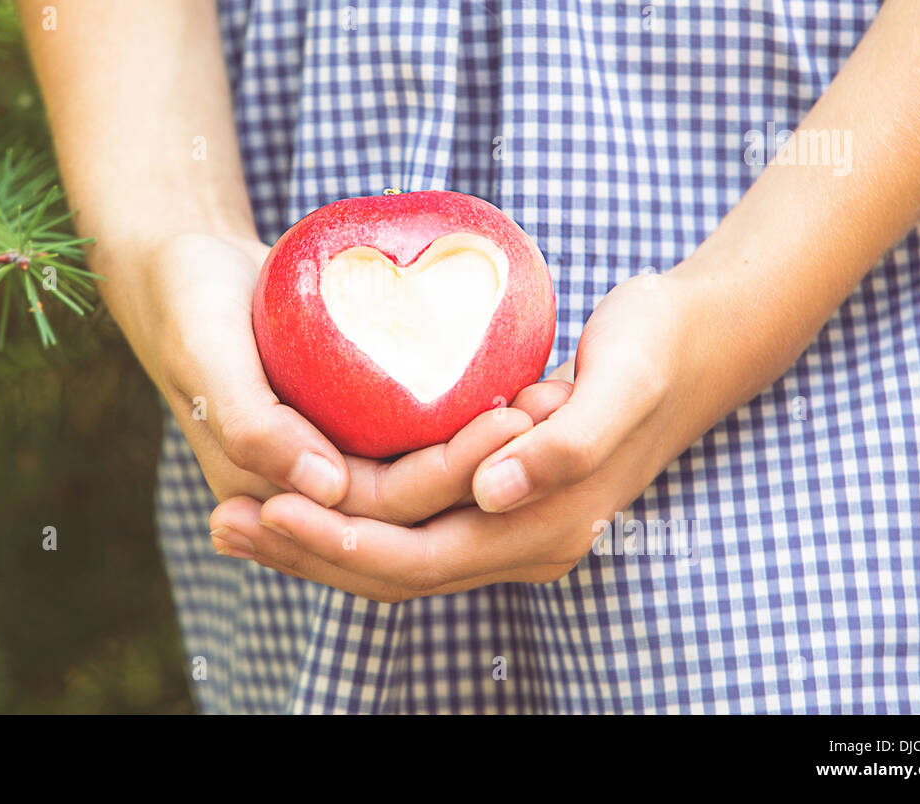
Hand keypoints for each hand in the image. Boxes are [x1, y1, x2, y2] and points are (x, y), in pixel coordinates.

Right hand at [117, 232, 536, 510]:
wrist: (185, 266)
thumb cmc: (187, 302)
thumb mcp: (204, 352)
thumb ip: (252, 424)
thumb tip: (327, 488)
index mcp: (271, 497)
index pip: (380, 512)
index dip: (450, 475)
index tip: (511, 421)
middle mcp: (311, 491)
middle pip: (419, 504)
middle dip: (487, 466)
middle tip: (547, 409)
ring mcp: (334, 458)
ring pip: (427, 477)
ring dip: (487, 452)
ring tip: (546, 401)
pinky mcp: (353, 424)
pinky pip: (419, 437)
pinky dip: (467, 421)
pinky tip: (518, 386)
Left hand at [209, 270, 738, 600]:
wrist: (695, 345)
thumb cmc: (655, 348)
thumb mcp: (621, 380)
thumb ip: (568, 442)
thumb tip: (493, 491)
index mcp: (546, 527)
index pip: (419, 559)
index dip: (337, 542)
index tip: (266, 507)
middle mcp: (523, 543)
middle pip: (391, 573)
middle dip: (304, 553)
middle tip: (224, 521)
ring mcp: (509, 527)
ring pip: (391, 558)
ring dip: (313, 544)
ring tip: (236, 517)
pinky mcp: (495, 500)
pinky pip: (407, 527)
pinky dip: (346, 519)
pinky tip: (297, 492)